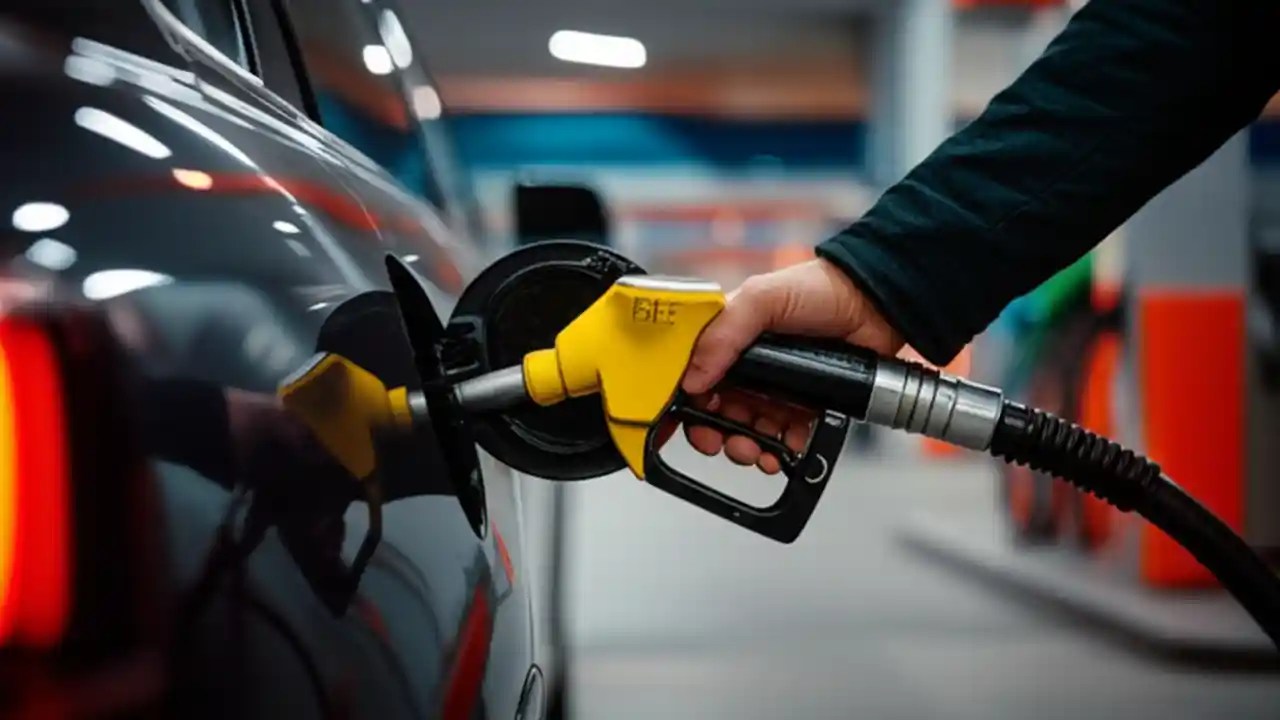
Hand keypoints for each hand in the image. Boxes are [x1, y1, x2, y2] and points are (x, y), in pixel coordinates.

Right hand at [680, 258, 903, 472]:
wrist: (876, 302)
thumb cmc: (820, 287)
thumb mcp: (761, 298)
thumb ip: (724, 333)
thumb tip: (692, 377)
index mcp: (727, 338)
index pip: (689, 374)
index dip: (677, 401)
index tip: (671, 424)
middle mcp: (747, 366)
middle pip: (714, 411)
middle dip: (713, 432)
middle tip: (718, 442)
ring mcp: (775, 388)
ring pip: (746, 430)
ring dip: (745, 446)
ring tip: (755, 450)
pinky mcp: (804, 405)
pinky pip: (784, 438)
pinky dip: (780, 450)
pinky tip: (783, 450)